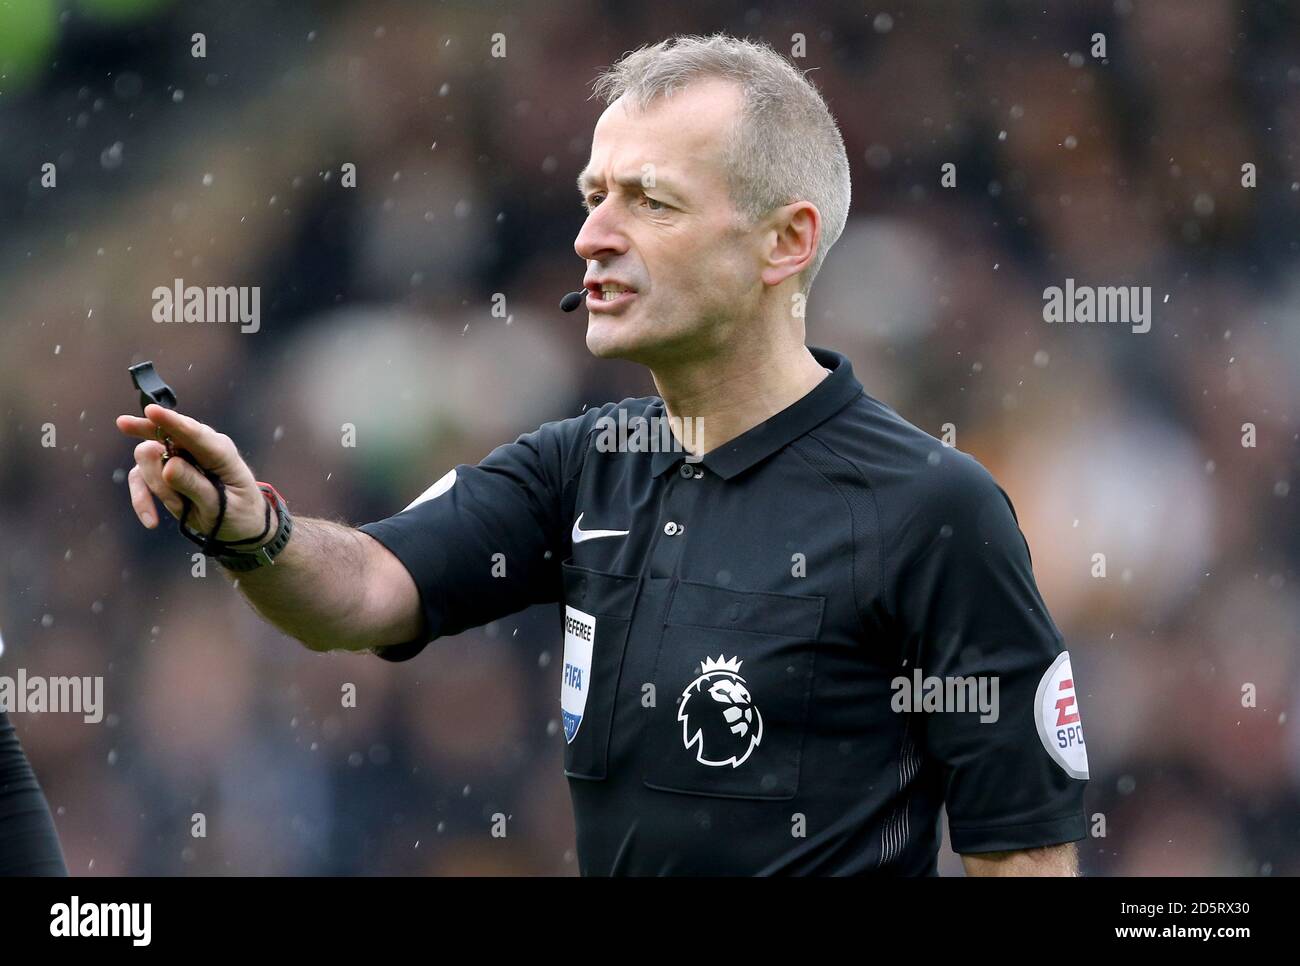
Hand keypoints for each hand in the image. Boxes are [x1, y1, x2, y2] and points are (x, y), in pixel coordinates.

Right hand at [115, 404, 274, 543]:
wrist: (241, 526)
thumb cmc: (238, 513)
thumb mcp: (221, 506)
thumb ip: (195, 485)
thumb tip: (168, 466)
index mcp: (220, 451)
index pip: (193, 433)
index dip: (171, 421)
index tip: (151, 410)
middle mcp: (197, 447)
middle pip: (162, 434)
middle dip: (148, 440)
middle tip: (126, 428)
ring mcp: (178, 457)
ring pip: (148, 457)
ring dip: (158, 488)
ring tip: (182, 509)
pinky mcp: (162, 471)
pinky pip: (139, 478)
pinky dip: (142, 500)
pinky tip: (152, 521)